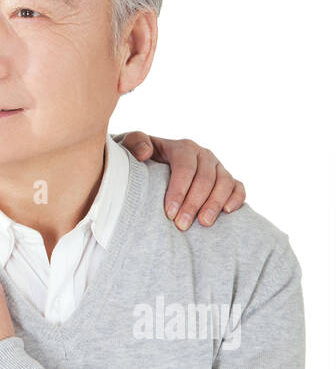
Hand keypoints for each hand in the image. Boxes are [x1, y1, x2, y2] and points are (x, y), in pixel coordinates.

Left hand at [120, 131, 245, 229]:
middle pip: (205, 178)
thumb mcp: (130, 147)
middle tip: (182, 225)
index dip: (179, 190)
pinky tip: (227, 212)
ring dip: (215, 204)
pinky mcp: (227, 180)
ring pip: (224, 182)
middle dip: (194, 203)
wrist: (150, 166)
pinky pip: (238, 187)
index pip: (185, 167)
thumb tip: (146, 152)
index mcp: (182, 147)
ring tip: (203, 224)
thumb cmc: (139, 159)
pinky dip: (236, 198)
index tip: (169, 212)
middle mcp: (203, 155)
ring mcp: (217, 167)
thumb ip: (135, 143)